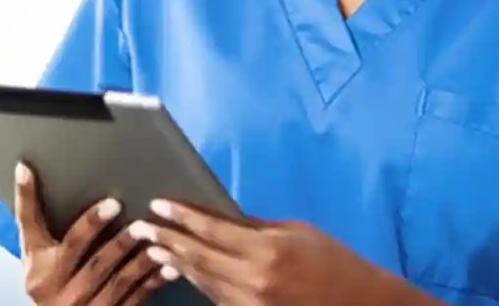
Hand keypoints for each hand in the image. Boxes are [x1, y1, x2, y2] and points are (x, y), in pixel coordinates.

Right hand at [14, 162, 179, 304]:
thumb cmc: (44, 276)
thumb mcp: (33, 250)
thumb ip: (30, 215)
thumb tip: (24, 168)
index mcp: (42, 272)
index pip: (66, 242)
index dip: (88, 222)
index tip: (112, 202)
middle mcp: (61, 293)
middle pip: (95, 263)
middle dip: (118, 241)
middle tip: (137, 218)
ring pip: (119, 282)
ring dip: (140, 260)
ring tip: (155, 236)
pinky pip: (134, 299)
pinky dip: (152, 281)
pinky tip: (168, 266)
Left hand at [126, 200, 439, 305]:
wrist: (356, 303)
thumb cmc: (331, 259)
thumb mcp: (295, 231)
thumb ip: (255, 227)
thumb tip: (220, 216)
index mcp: (267, 250)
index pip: (213, 229)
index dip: (182, 216)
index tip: (159, 203)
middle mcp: (254, 279)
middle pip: (199, 256)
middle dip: (167, 239)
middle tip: (141, 226)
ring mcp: (250, 303)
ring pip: (202, 279)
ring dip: (175, 261)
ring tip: (152, 246)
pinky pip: (215, 297)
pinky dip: (196, 280)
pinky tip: (180, 269)